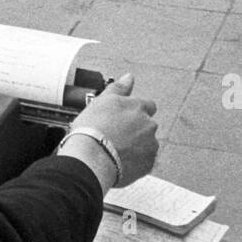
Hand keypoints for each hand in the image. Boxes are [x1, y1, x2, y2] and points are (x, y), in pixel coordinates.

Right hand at [67, 72, 158, 186]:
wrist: (91, 159)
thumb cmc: (93, 128)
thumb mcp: (102, 100)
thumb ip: (119, 88)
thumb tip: (129, 77)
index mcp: (139, 107)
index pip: (147, 105)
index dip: (135, 111)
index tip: (122, 118)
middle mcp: (149, 125)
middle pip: (147, 126)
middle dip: (136, 130)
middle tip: (115, 135)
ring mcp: (150, 146)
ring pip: (146, 144)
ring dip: (136, 146)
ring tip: (114, 150)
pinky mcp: (148, 165)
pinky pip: (144, 162)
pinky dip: (134, 162)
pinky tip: (118, 161)